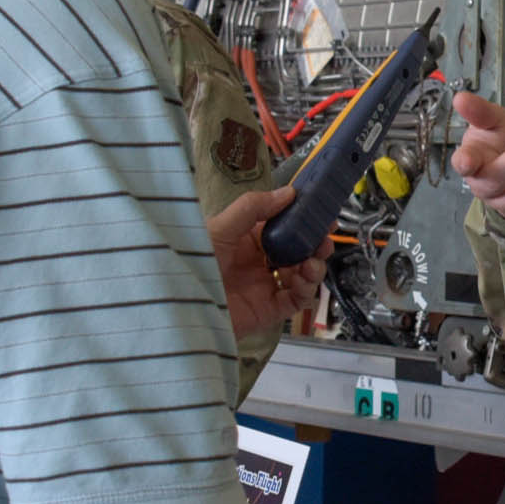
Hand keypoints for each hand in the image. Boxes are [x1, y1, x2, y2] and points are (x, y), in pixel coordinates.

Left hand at [207, 185, 326, 338]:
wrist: (180, 306)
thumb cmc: (192, 262)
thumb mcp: (220, 227)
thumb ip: (253, 208)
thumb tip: (288, 193)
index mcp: (246, 239)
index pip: (283, 226)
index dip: (303, 220)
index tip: (322, 213)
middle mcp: (258, 262)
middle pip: (298, 251)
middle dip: (315, 245)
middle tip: (324, 240)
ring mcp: (264, 286)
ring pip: (302, 276)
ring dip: (314, 267)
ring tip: (312, 263)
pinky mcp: (267, 310)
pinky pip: (296, 301)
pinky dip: (306, 290)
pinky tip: (304, 280)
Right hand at [451, 93, 504, 223]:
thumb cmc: (502, 138)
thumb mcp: (494, 120)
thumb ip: (480, 111)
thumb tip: (460, 97)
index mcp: (471, 160)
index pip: (463, 164)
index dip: (464, 163)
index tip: (467, 160)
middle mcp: (483, 185)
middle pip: (496, 181)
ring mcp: (502, 202)